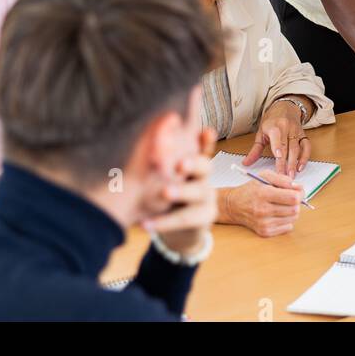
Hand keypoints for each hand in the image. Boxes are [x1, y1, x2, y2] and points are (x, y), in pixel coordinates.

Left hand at [144, 128, 218, 258]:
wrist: (180, 229)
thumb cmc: (168, 194)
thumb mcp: (166, 175)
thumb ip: (161, 155)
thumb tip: (158, 126)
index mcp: (195, 162)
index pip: (202, 148)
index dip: (205, 140)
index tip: (206, 132)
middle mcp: (204, 177)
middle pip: (205, 167)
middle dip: (193, 163)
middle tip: (180, 164)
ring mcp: (208, 197)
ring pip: (198, 192)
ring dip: (181, 192)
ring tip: (165, 192)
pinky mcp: (206, 217)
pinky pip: (186, 219)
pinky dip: (165, 222)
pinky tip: (146, 224)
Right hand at [218, 172, 303, 237]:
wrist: (233, 206)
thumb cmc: (250, 190)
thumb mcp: (264, 176)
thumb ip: (283, 179)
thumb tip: (299, 188)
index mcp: (263, 194)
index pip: (293, 198)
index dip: (299, 194)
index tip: (297, 191)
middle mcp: (263, 210)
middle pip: (295, 209)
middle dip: (296, 203)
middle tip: (290, 198)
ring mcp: (263, 223)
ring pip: (293, 219)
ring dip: (292, 211)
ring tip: (283, 205)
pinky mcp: (264, 232)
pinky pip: (287, 228)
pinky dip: (286, 220)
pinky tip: (278, 214)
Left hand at [245, 103, 309, 175]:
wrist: (285, 107)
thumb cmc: (272, 121)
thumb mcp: (261, 132)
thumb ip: (255, 149)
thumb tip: (246, 163)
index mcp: (275, 127)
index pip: (277, 139)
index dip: (279, 148)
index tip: (278, 158)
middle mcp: (287, 128)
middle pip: (288, 147)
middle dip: (286, 163)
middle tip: (283, 176)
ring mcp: (296, 132)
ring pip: (297, 148)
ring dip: (295, 163)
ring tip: (291, 175)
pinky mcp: (303, 135)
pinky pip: (306, 146)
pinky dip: (305, 157)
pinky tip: (300, 167)